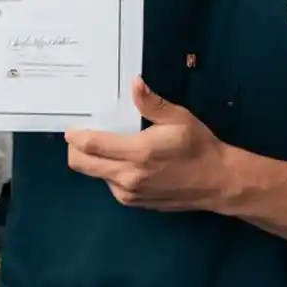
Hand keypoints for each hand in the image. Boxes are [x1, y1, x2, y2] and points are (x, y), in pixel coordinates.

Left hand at [65, 78, 234, 211]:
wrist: (216, 182)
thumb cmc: (198, 146)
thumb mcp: (178, 118)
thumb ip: (151, 103)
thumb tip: (134, 84)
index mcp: (138, 152)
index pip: (93, 146)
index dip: (75, 137)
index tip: (70, 128)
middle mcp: (128, 176)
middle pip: (83, 164)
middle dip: (75, 150)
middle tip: (80, 137)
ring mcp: (129, 193)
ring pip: (95, 175)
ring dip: (94, 161)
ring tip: (107, 147)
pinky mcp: (134, 203)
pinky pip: (110, 185)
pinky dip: (109, 172)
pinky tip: (124, 162)